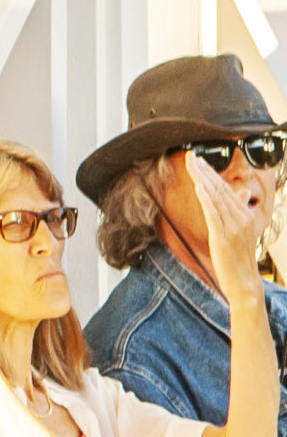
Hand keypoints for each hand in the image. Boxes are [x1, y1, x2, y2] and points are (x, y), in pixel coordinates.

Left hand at [189, 157, 269, 304]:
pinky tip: (200, 187)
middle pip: (220, 188)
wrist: (243, 281)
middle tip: (191, 156)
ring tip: (192, 165)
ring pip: (216, 197)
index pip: (225, 189)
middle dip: (205, 171)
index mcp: (244, 213)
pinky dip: (207, 199)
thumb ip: (236, 212)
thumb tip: (238, 193)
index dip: (211, 173)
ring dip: (204, 179)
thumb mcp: (238, 231)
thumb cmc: (237, 257)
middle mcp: (241, 216)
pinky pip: (214, 214)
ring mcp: (234, 226)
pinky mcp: (224, 236)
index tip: (198, 160)